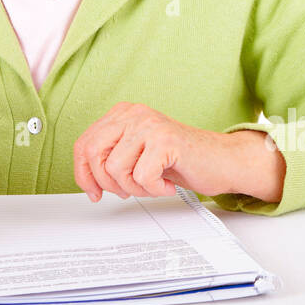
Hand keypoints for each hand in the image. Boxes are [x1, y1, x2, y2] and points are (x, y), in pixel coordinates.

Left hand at [73, 102, 282, 202]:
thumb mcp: (137, 154)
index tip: (93, 191)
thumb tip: (86, 177)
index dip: (83, 173)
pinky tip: (166, 184)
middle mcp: (134, 113)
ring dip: (134, 187)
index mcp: (122, 114)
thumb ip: (111, 156)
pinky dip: (153, 189)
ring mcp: (150, 125)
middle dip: (106, 182)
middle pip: (94, 153)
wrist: (221, 160)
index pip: (84, 143)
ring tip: (152, 184)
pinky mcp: (166, 140)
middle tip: (126, 191)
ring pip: (116, 168)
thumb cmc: (181, 160)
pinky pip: (142, 176)